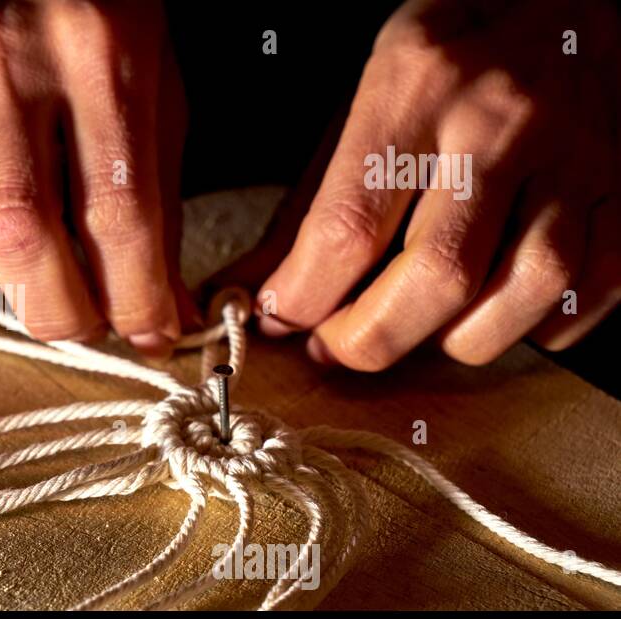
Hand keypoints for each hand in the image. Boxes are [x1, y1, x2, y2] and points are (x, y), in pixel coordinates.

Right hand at [0, 0, 190, 355]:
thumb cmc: (87, 18)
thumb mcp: (149, 82)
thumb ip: (156, 198)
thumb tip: (164, 315)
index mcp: (97, 54)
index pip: (117, 208)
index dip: (136, 296)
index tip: (150, 336)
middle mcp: (5, 62)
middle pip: (19, 227)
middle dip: (55, 310)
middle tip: (75, 325)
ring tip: (14, 289)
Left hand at [256, 0, 618, 369]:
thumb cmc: (457, 53)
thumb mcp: (373, 92)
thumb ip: (311, 199)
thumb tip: (251, 290)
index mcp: (417, 84)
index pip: (348, 226)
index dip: (304, 297)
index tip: (281, 318)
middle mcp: (502, 121)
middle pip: (438, 277)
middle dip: (372, 339)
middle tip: (341, 345)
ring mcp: (579, 156)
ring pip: (523, 293)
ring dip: (455, 339)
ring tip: (418, 326)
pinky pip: (588, 291)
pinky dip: (535, 324)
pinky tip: (493, 308)